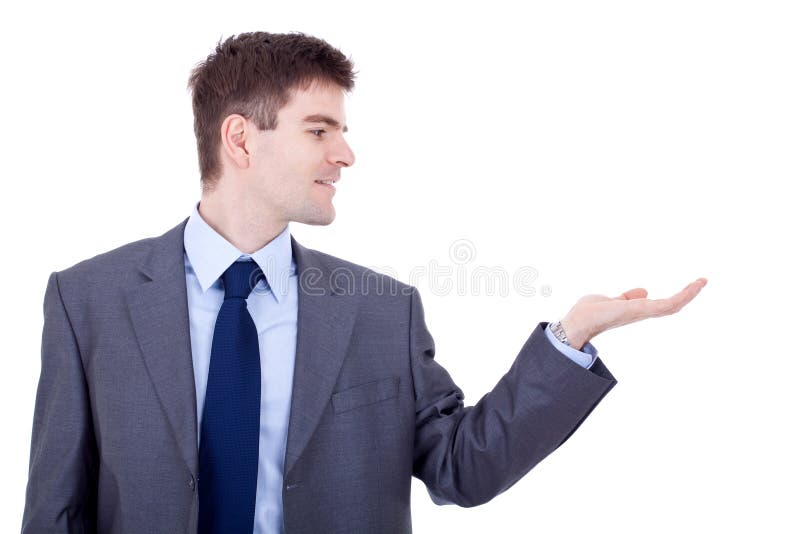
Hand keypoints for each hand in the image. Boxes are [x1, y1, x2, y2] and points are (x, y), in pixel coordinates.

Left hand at [559, 278, 707, 348]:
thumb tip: (643, 291)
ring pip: (672, 306)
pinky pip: (667, 305)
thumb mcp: (612, 300)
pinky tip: (693, 286)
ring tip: (702, 282)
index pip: (660, 304)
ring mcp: (643, 313)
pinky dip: (682, 296)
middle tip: (702, 281)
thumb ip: (627, 297)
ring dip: (689, 294)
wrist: (578, 322)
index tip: (689, 285)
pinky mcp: (642, 310)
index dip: (676, 296)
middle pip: (671, 306)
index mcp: (636, 310)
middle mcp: (642, 313)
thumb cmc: (590, 314)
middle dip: (687, 295)